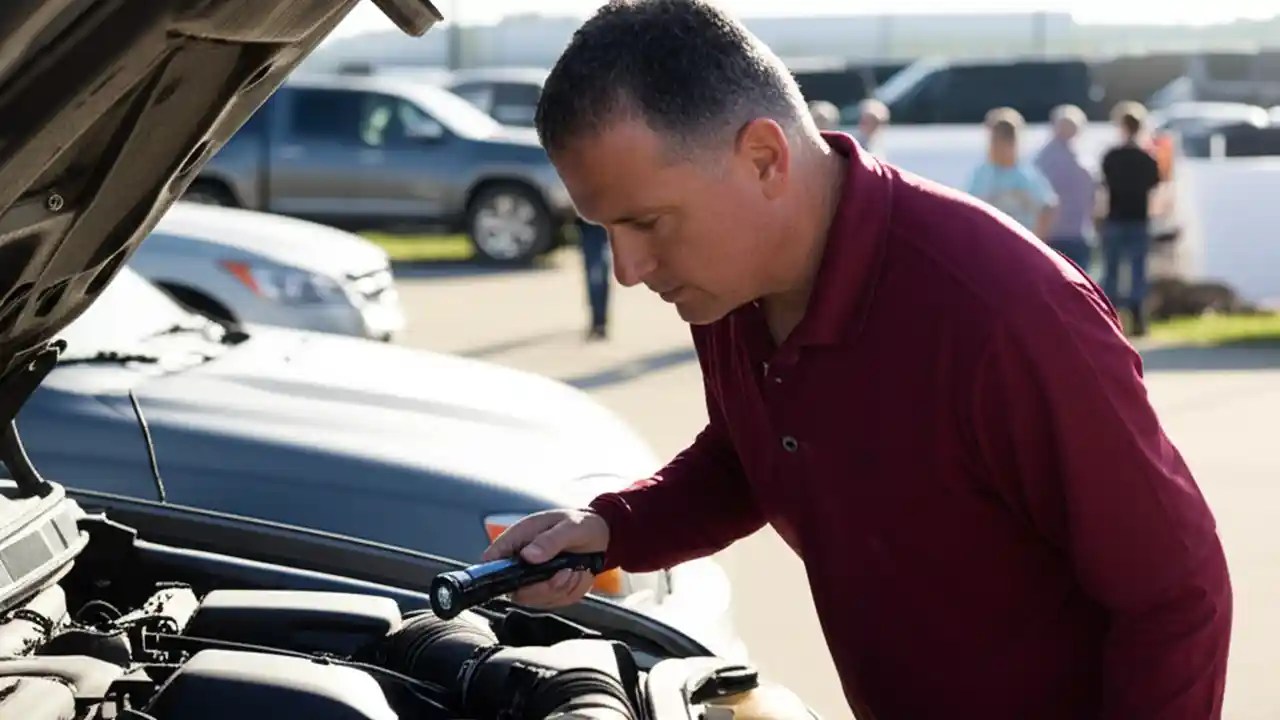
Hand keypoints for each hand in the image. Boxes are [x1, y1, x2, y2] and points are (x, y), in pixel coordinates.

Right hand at [481, 509, 610, 608]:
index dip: (495, 574)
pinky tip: (575, 574)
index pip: (491, 560)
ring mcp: (532, 579)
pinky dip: (569, 592)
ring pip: (536, 599)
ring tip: (573, 567)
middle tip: (565, 571)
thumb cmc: (580, 524)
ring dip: (560, 588)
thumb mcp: (570, 526)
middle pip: (514, 590)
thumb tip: (528, 555)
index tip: (518, 579)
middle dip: (543, 587)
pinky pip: (553, 602)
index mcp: (517, 539)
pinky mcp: (548, 592)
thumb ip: (550, 540)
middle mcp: (520, 562)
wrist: (600, 536)